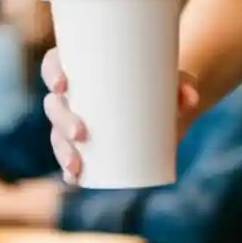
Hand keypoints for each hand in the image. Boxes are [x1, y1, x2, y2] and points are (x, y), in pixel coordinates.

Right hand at [40, 48, 200, 182]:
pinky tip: (73, 179)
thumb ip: (183, 85)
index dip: (51, 72)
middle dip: (61, 120)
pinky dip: (69, 168)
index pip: (54, 63)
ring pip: (58, 133)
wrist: (171, 103)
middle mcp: (74, 93)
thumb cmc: (165, 81)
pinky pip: (70, 156)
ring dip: (61, 149)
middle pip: (54, 104)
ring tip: (76, 165)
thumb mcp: (174, 79)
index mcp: (83, 66)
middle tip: (81, 133)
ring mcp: (78, 119)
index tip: (62, 85)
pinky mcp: (89, 145)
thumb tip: (190, 98)